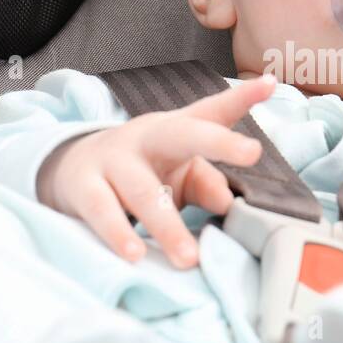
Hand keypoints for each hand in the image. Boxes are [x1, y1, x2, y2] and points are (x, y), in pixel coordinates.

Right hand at [37, 75, 275, 268]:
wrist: (71, 169)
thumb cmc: (142, 172)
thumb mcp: (177, 174)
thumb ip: (206, 184)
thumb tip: (227, 203)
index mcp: (175, 131)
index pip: (211, 112)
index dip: (241, 98)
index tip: (271, 84)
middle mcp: (146, 137)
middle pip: (182, 133)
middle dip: (217, 140)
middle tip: (252, 152)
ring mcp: (112, 160)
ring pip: (143, 191)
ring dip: (167, 226)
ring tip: (188, 258)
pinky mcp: (84, 187)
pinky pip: (102, 211)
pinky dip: (117, 234)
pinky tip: (133, 254)